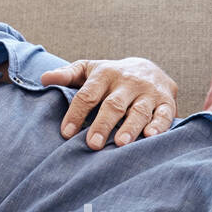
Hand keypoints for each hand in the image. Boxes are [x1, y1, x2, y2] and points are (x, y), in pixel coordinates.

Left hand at [40, 57, 177, 149]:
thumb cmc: (111, 76)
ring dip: (131, 127)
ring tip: (120, 144)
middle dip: (103, 124)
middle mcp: (128, 82)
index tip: (66, 133)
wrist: (149, 67)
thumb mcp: (89, 70)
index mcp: (105, 74)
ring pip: (139, 111)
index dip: (76, 113)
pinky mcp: (167, 101)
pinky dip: (159, 125)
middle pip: (114, 104)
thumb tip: (43, 79)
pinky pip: (165, 114)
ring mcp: (149, 92)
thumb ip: (68, 75)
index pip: (88, 94)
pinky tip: (150, 137)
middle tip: (93, 144)